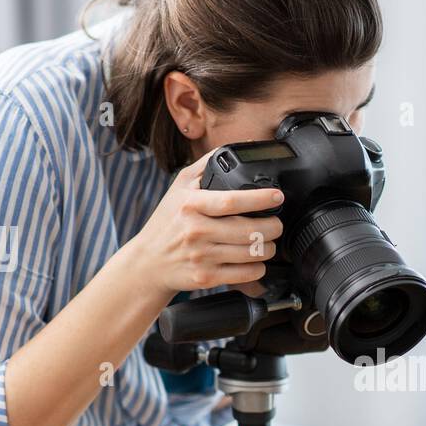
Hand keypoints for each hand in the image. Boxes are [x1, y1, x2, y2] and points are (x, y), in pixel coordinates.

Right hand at [128, 151, 284, 296]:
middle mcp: (196, 230)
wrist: (148, 261)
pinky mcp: (206, 277)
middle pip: (249, 230)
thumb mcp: (180, 187)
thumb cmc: (167, 222)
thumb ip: (206, 165)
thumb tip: (238, 148)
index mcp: (191, 205)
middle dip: (273, 227)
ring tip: (268, 242)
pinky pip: (245, 274)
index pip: (232, 201)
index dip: (260, 199)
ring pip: (251, 253)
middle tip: (276, 224)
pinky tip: (256, 260)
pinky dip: (258, 268)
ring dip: (269, 248)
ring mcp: (201, 256)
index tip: (277, 196)